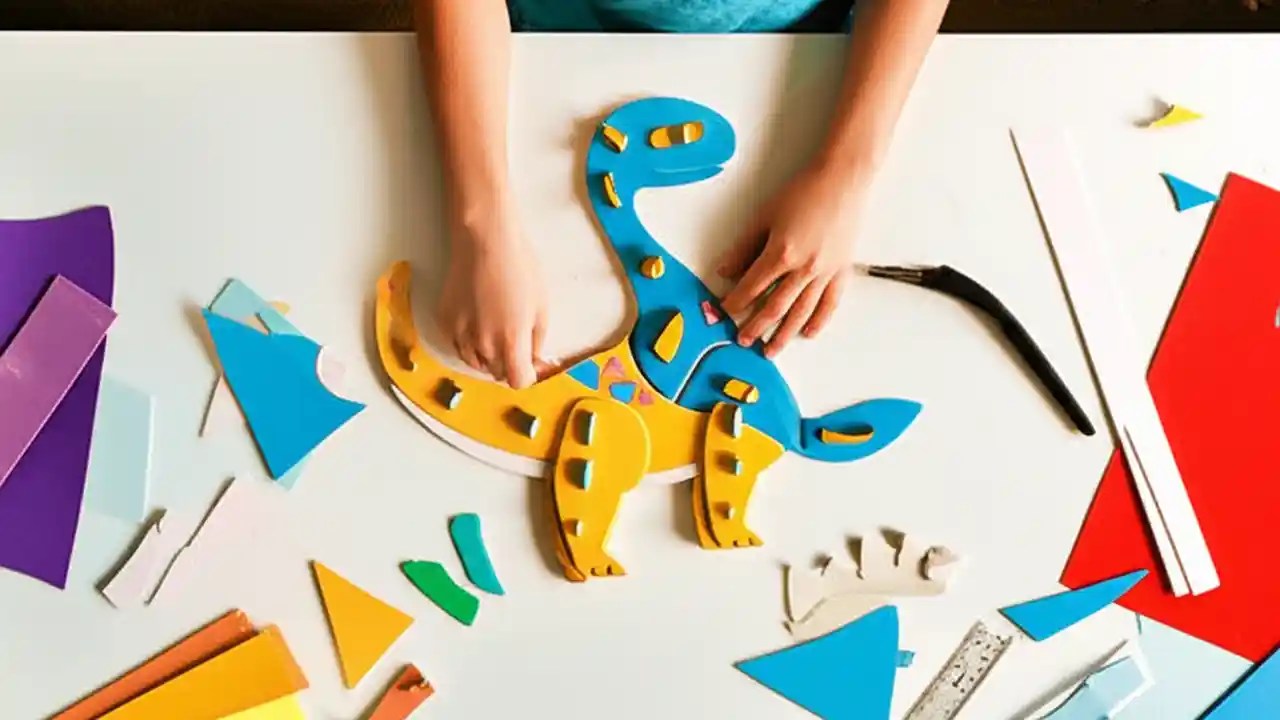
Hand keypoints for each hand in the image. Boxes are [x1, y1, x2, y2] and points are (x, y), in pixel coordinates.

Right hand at [436, 214, 547, 388]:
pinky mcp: (445, 322)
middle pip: (497, 373)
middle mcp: (483, 344)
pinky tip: (478, 320)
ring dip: (489, 356)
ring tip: (497, 328)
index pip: (517, 381)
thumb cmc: (520, 268)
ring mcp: (460, 335)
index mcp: (511, 341)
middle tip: (516, 340)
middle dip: (509, 364)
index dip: (527, 375)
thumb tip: (535, 362)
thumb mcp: (542, 307)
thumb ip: (537, 342)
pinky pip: (459, 345)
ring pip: (476, 363)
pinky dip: (469, 342)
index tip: (531, 363)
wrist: (485, 241)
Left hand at [718, 161, 869, 357]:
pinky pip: (830, 303)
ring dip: (784, 334)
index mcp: (781, 254)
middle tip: (743, 340)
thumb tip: (724, 271)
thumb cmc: (804, 191)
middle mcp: (804, 269)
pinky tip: (808, 333)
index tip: (725, 313)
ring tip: (771, 350)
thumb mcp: (765, 216)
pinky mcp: (842, 270)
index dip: (736, 302)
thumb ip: (744, 247)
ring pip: (801, 311)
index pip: (752, 287)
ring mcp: (825, 272)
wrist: (844, 178)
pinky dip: (819, 320)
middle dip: (756, 326)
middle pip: (775, 306)